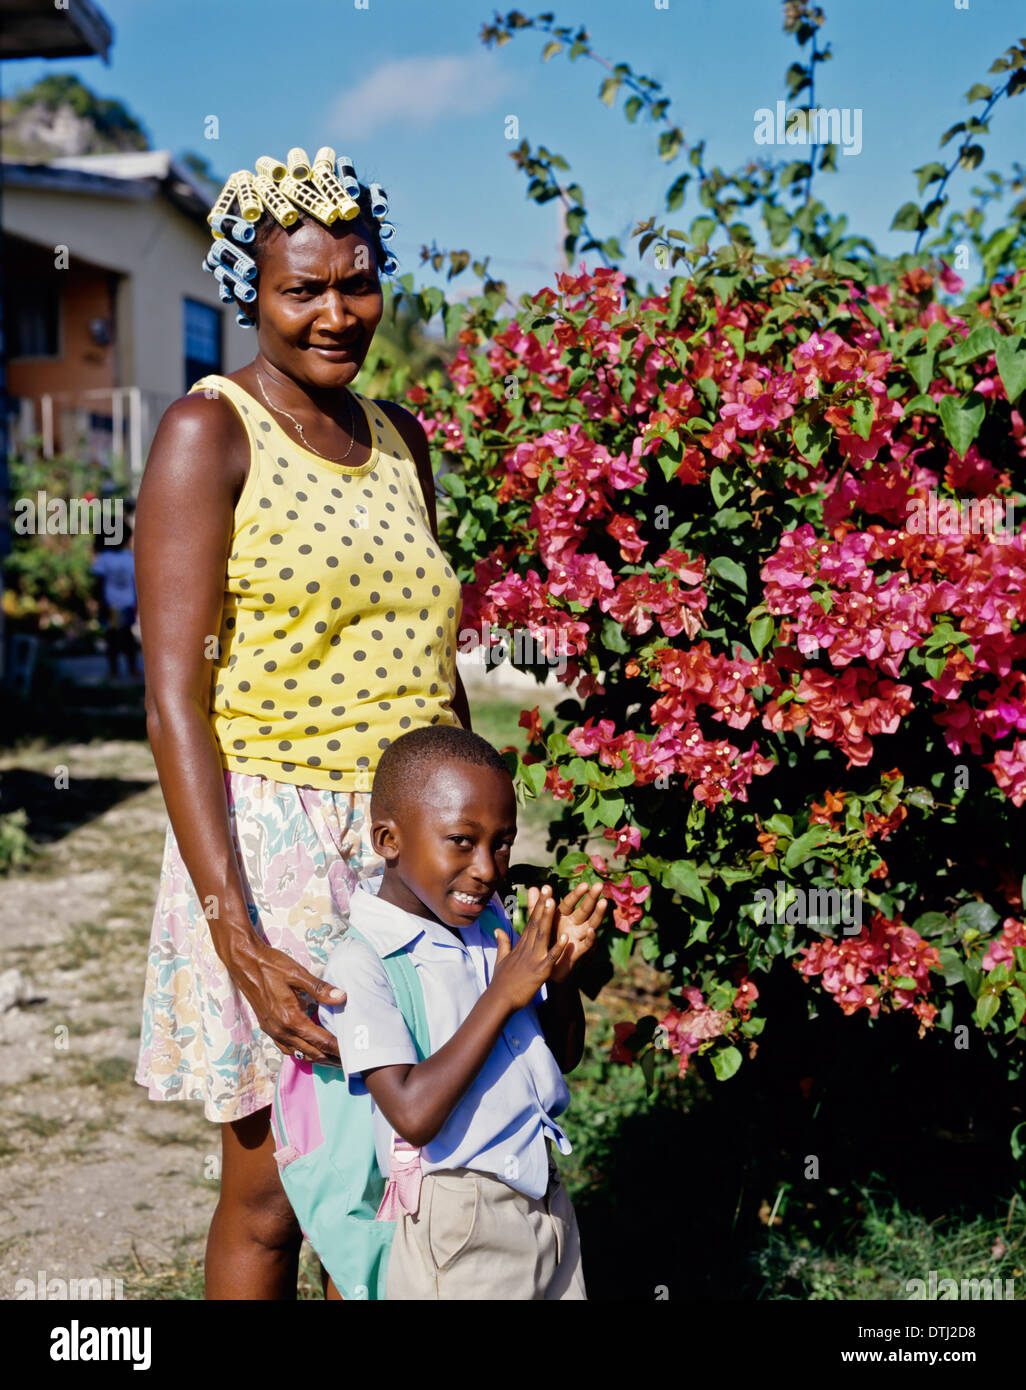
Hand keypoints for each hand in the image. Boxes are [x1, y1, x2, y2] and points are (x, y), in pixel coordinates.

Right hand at [220, 937, 345, 1064]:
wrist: (245, 964)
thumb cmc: (271, 966)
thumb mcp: (298, 974)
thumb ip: (320, 988)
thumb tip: (342, 997)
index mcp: (291, 1019)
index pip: (320, 1041)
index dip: (338, 1048)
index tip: (353, 1053)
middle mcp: (281, 1030)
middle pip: (312, 1052)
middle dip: (331, 1057)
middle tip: (349, 1060)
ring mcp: (273, 1031)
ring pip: (299, 1053)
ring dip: (318, 1057)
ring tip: (334, 1058)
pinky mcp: (268, 1028)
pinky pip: (287, 1048)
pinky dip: (302, 1052)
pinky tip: (311, 1048)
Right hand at [490, 886, 567, 1013]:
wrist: (499, 1000)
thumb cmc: (501, 982)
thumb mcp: (501, 959)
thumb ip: (502, 943)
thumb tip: (497, 930)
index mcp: (521, 945)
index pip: (531, 921)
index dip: (537, 906)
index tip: (542, 892)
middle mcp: (527, 948)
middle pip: (536, 923)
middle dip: (543, 905)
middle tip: (549, 888)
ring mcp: (533, 959)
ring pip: (542, 935)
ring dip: (549, 919)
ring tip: (555, 902)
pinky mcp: (539, 971)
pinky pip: (550, 958)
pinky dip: (557, 948)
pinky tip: (565, 937)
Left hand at [530, 881, 605, 983]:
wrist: (545, 967)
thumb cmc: (545, 941)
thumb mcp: (540, 922)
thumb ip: (536, 906)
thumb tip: (535, 887)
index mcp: (563, 916)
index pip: (570, 902)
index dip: (576, 894)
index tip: (585, 884)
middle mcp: (573, 924)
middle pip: (584, 909)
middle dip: (592, 897)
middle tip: (599, 885)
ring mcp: (578, 936)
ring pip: (591, 923)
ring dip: (597, 914)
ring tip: (603, 902)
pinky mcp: (579, 951)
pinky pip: (586, 944)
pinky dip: (589, 937)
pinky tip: (591, 930)